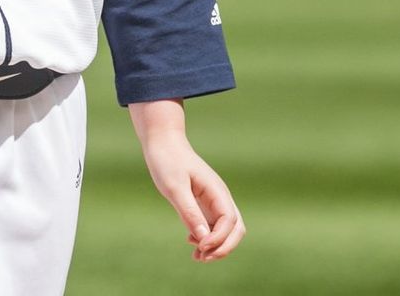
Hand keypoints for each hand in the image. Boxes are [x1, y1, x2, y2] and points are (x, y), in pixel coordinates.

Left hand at [132, 101, 244, 262]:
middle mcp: (220, 197)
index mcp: (217, 190)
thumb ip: (189, 211)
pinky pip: (212, 226)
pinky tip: (190, 241)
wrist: (163, 142)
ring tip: (196, 257)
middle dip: (223, 247)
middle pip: (236, 229)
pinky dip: (206, 238)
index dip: (219, 238)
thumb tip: (202, 237)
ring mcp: (213, 201)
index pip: (230, 221)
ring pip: (225, 230)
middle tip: (202, 257)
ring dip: (215, 246)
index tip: (199, 246)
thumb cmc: (167, 161)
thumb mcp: (174, 187)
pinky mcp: (203, 203)